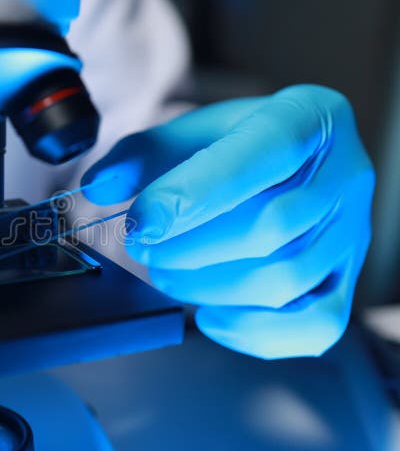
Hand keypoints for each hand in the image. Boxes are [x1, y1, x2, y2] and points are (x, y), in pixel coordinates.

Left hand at [82, 85, 373, 358]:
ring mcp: (352, 233)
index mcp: (307, 118)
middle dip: (191, 249)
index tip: (142, 222)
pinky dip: (255, 332)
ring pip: (287, 278)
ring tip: (166, 274)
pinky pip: (316, 325)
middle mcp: (343, 175)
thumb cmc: (236, 146)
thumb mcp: (188, 133)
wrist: (293, 164)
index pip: (260, 156)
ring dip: (210, 287)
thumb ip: (139, 156)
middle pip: (273, 227)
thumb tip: (98, 188)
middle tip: (145, 249)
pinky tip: (211, 316)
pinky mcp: (346, 280)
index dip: (195, 195)